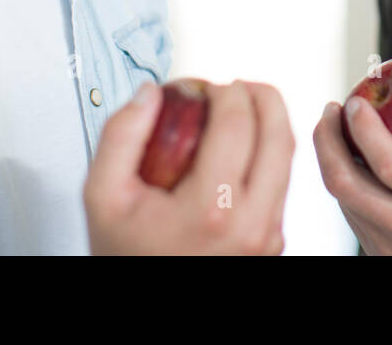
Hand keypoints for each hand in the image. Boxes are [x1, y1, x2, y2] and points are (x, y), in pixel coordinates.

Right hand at [84, 79, 293, 254]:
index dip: (225, 91)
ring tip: (242, 108)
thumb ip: (121, 136)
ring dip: (271, 122)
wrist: (145, 307)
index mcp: (212, 210)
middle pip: (278, 136)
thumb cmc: (125, 255)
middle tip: (238, 85)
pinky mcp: (274, 242)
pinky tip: (243, 145)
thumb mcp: (103, 196)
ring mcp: (267, 237)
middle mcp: (250, 225)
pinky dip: (269, 153)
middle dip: (261, 97)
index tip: (207, 86)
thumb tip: (151, 92)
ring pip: (288, 159)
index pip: (237, 125)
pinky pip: (282, 183)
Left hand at [313, 82, 391, 254]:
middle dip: (328, 140)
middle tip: (333, 110)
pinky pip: (353, 216)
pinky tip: (353, 161)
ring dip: (332, 160)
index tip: (357, 103)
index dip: (366, 130)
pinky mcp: (384, 256)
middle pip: (348, 184)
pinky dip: (345, 184)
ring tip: (337, 129)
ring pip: (344, 202)